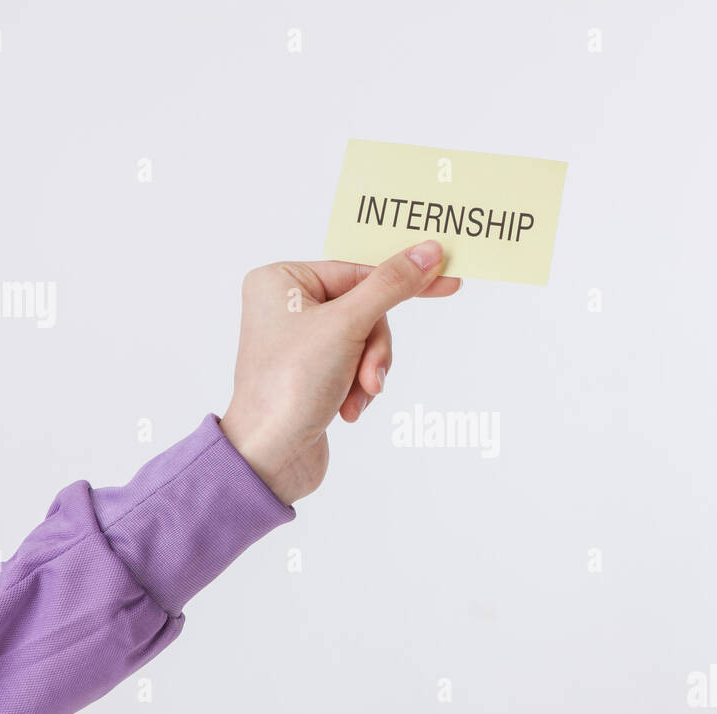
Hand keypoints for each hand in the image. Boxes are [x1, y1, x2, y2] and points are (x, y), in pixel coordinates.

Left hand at [220, 240, 460, 505]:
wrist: (269, 458)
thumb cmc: (289, 385)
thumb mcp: (347, 325)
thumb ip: (391, 285)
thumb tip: (428, 252)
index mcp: (281, 280)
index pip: (357, 269)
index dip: (401, 279)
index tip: (446, 280)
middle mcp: (286, 306)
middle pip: (366, 308)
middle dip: (374, 347)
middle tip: (371, 375)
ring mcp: (300, 341)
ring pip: (366, 340)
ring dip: (369, 371)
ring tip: (356, 397)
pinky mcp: (312, 372)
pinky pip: (356, 365)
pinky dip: (359, 388)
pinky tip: (345, 409)